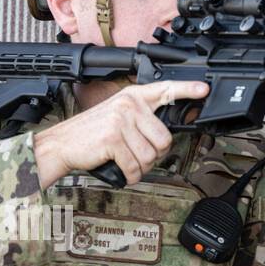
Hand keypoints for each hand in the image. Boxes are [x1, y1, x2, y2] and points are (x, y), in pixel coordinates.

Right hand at [33, 79, 209, 187]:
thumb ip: (140, 118)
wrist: (61, 144)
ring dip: (140, 168)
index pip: (165, 89)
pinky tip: (121, 171)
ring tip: (125, 162)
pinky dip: (130, 175)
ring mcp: (120, 121)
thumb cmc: (89, 134)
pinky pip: (135, 166)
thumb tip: (164, 136)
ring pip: (150, 156)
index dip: (187, 90)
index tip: (203, 90)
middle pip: (164, 138)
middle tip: (137, 156)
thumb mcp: (116, 116)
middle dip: (154, 155)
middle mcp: (128, 105)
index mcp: (132, 96)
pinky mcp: (113, 139)